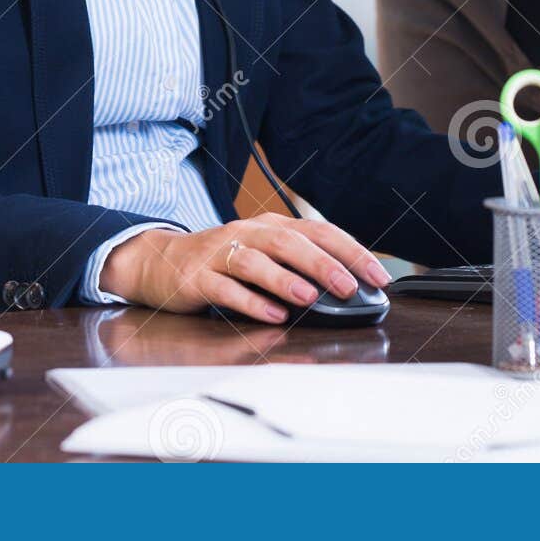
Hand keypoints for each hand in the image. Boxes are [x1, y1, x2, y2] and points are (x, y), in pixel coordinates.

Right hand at [99, 216, 390, 323]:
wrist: (162, 261)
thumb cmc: (223, 260)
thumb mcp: (264, 255)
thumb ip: (299, 265)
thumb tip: (348, 286)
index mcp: (271, 226)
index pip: (319, 231)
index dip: (351, 251)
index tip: (378, 275)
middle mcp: (248, 232)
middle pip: (288, 242)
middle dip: (322, 264)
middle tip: (349, 286)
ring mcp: (220, 252)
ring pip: (255, 261)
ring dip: (284, 279)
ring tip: (309, 297)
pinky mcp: (197, 277)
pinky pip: (225, 288)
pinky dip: (249, 301)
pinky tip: (270, 315)